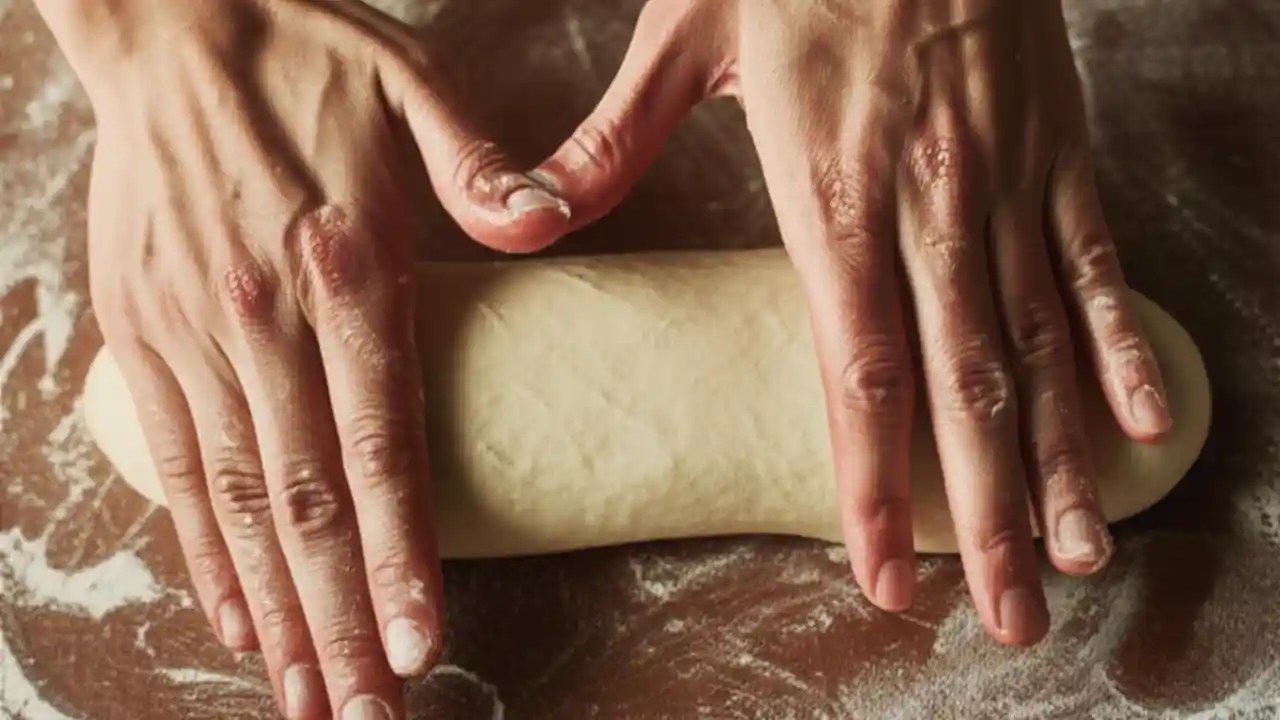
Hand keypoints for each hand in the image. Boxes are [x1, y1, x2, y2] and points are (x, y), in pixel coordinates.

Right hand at [60, 0, 572, 715]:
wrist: (166, 20)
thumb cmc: (304, 53)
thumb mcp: (411, 83)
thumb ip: (482, 165)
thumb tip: (551, 218)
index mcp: (345, 267)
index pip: (380, 442)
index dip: (401, 554)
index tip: (419, 642)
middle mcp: (262, 317)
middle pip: (309, 501)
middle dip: (341, 619)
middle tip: (368, 713)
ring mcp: (192, 333)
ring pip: (240, 502)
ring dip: (277, 609)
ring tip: (305, 697)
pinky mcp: (144, 332)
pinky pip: (177, 462)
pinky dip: (204, 548)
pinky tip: (233, 613)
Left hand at [528, 0, 1171, 644]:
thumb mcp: (687, 31)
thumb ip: (615, 136)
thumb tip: (537, 209)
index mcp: (833, 190)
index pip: (856, 368)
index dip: (872, 482)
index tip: (882, 574)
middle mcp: (930, 206)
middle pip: (961, 386)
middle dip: (982, 513)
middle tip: (1001, 616)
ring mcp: (1004, 181)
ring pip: (1039, 345)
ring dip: (1056, 461)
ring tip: (1070, 557)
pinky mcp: (1055, 151)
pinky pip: (1093, 265)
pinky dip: (1119, 349)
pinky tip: (1137, 427)